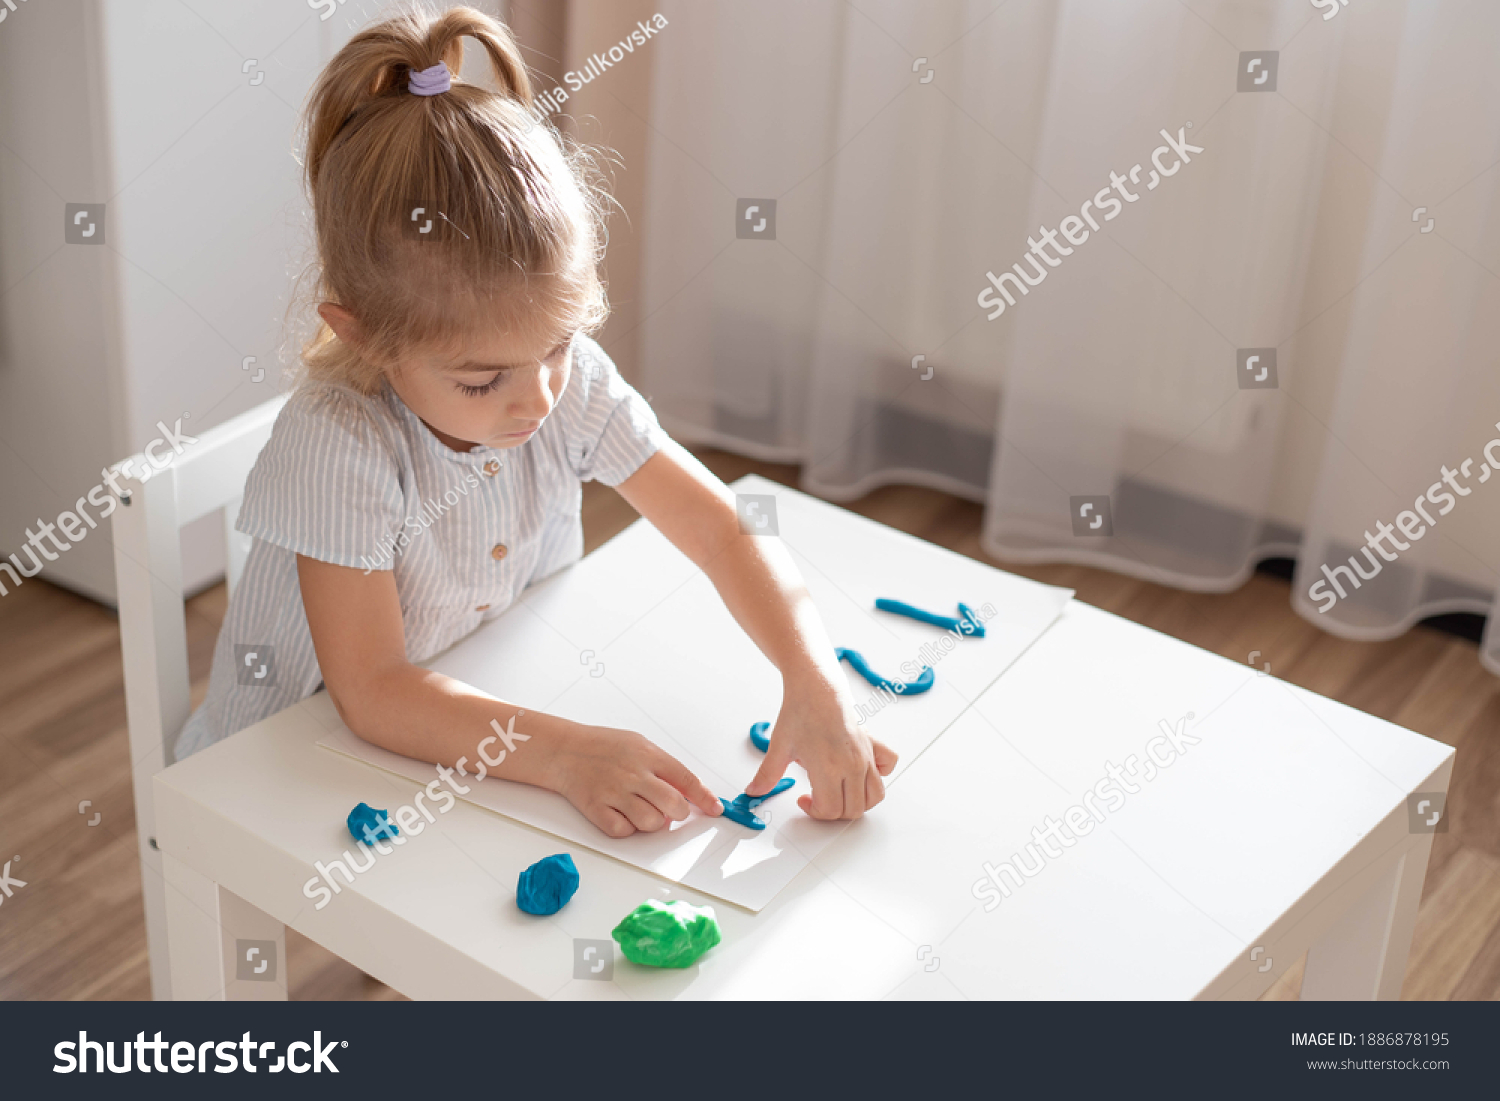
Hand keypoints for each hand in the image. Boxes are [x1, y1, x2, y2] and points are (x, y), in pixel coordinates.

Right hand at [549, 722, 722, 837]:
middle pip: (673, 806)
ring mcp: (615, 792)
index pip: (687, 781)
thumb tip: (688, 792)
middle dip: (678, 813)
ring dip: (652, 823)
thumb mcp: (639, 744)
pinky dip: (627, 828)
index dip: (705, 798)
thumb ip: (663, 766)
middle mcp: (634, 774)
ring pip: (651, 823)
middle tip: (670, 810)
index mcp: (649, 756)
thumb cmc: (604, 746)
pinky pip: (623, 831)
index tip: (715, 809)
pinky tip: (622, 814)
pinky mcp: (596, 809)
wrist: (565, 750)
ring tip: (641, 809)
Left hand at [747, 675, 897, 818]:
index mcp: (828, 767)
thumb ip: (767, 774)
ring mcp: (865, 756)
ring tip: (839, 792)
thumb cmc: (800, 711)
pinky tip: (859, 773)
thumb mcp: (779, 746)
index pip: (831, 810)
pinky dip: (878, 775)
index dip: (815, 812)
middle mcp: (852, 764)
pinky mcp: (874, 745)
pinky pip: (887, 767)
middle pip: (853, 809)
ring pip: (874, 796)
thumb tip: (754, 791)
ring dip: (857, 802)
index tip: (803, 800)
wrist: (817, 686)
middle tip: (817, 798)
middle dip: (834, 812)